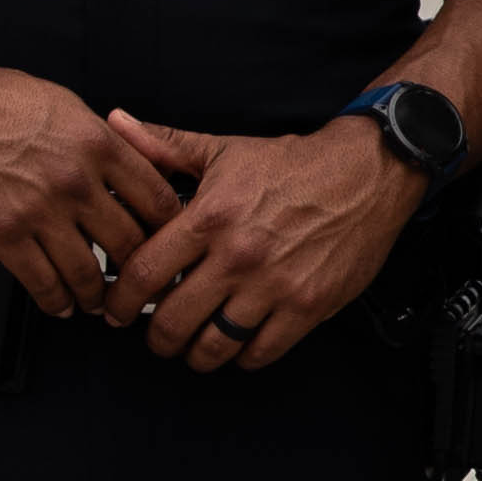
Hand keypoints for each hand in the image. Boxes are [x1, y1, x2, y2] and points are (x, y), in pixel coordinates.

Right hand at [0, 45, 184, 319]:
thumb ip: (103, 142)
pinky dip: (57, 302)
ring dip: (97, 296)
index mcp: (99, 144)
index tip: (170, 245)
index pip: (158, 200)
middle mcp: (75, 181)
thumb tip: (131, 169)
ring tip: (99, 302)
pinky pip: (42, 283)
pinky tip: (61, 304)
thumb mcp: (66, 106)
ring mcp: (39, 212)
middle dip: (139, 271)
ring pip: (89, 273)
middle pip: (130, 244)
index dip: (170, 231)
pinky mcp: (2, 235)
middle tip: (140, 284)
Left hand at [110, 110, 428, 368]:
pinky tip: (238, 346)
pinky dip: (243, 357)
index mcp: (209, 218)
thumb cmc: (293, 164)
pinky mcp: (308, 306)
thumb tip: (114, 123)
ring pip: (214, 345)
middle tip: (156, 338)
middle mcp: (238, 256)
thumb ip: (163, 144)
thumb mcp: (223, 149)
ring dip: (196, 355)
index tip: (115, 311)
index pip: (143, 275)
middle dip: (156, 338)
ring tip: (194, 350)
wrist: (366, 173)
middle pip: (172, 321)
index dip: (119, 301)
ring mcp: (274, 285)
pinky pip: (262, 352)